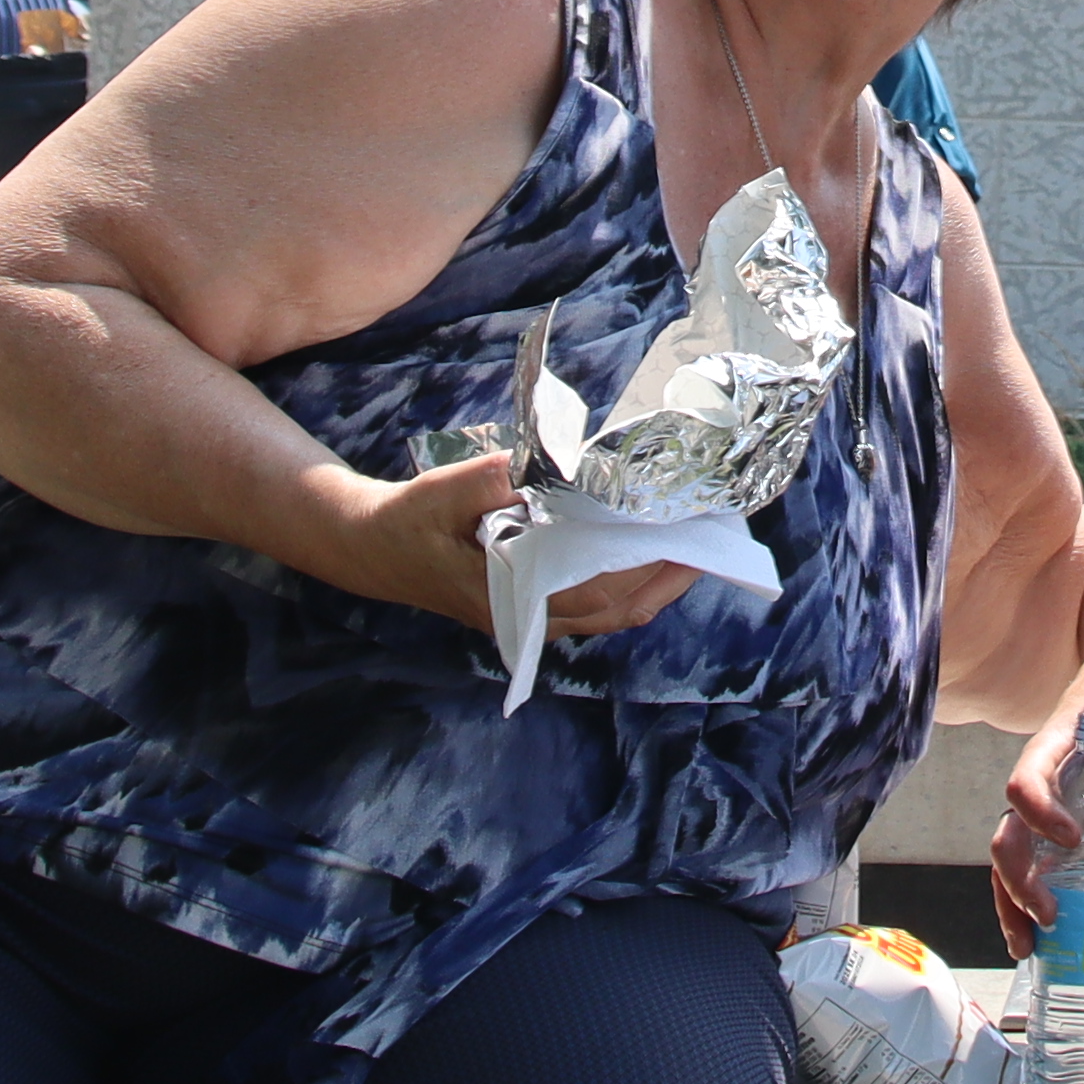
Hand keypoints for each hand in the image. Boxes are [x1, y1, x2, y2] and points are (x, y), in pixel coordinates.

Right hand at [320, 445, 701, 646]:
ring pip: (609, 611)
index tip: (681, 540)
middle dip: (666, 578)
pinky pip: (594, 602)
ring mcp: (532, 614)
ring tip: (694, 544)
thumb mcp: (438, 494)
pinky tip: (648, 550)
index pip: (591, 593)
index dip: (641, 571)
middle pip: (615, 610)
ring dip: (653, 582)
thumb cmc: (407, 522)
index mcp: (507, 596)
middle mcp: (527, 616)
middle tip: (712, 539)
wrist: (372, 548)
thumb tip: (537, 468)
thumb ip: (486, 482)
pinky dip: (628, 580)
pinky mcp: (532, 602)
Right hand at [989, 667, 1083, 944]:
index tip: (1071, 840)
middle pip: (1007, 838)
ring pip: (1008, 864)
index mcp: (1046, 755)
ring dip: (1012, 906)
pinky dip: (1026, 907)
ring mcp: (1038, 817)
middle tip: (1048, 914)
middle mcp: (1033, 790)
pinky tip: (1039, 943)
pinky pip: (1028, 872)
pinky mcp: (1049, 835)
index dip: (1041, 814)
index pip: (1025, 784)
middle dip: (1019, 880)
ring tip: (1027, 948)